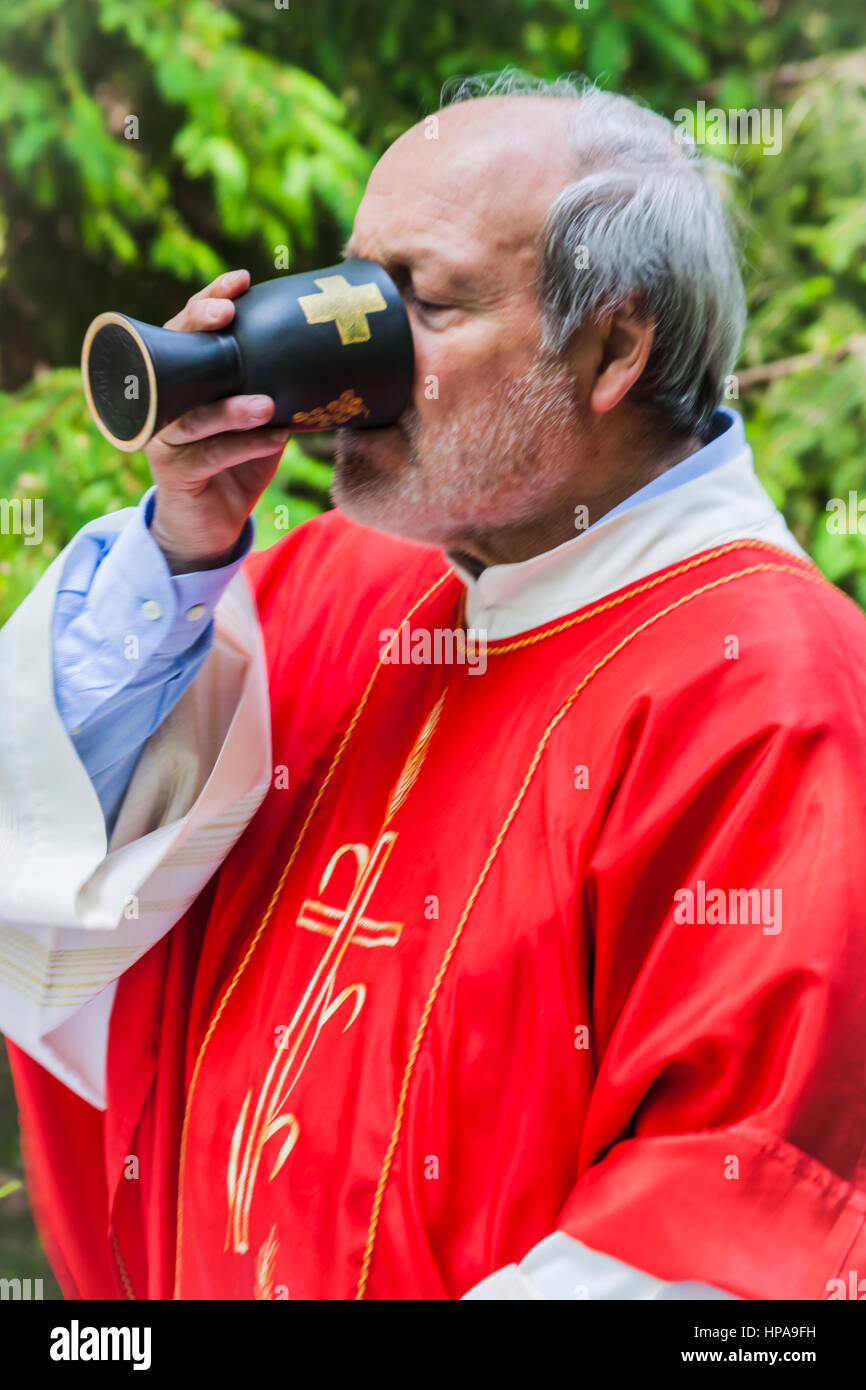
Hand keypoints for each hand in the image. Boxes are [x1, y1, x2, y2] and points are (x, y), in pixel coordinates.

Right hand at [145, 269, 291, 572]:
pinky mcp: (175, 474)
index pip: (187, 327)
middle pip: (174, 357)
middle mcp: (164, 401)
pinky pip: (210, 456)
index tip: (241, 280)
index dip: (208, 300)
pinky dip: (245, 447)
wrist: (212, 522)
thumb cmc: (236, 459)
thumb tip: (327, 356)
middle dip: (198, 330)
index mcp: (183, 377)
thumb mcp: (259, 417)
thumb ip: (277, 387)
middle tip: (229, 316)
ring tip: (266, 402)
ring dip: (231, 407)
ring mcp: (165, 438)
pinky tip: (274, 438)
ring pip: (194, 415)